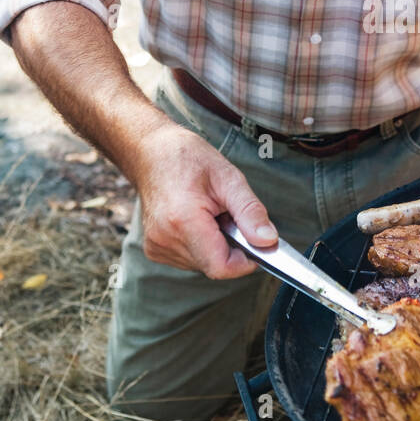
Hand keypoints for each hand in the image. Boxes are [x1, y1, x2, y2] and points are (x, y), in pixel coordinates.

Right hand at [133, 122, 277, 277]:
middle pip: (214, 265)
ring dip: (215, 245)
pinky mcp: (154, 249)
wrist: (151, 153)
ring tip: (209, 214)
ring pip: (203, 264)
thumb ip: (250, 212)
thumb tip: (268, 241)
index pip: (222, 267)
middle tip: (227, 215)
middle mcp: (165, 239)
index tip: (256, 241)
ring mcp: (157, 246)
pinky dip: (201, 245)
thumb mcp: (229, 178)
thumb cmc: (188, 159)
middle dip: (231, 246)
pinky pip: (190, 260)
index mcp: (183, 221)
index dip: (246, 260)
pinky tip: (196, 221)